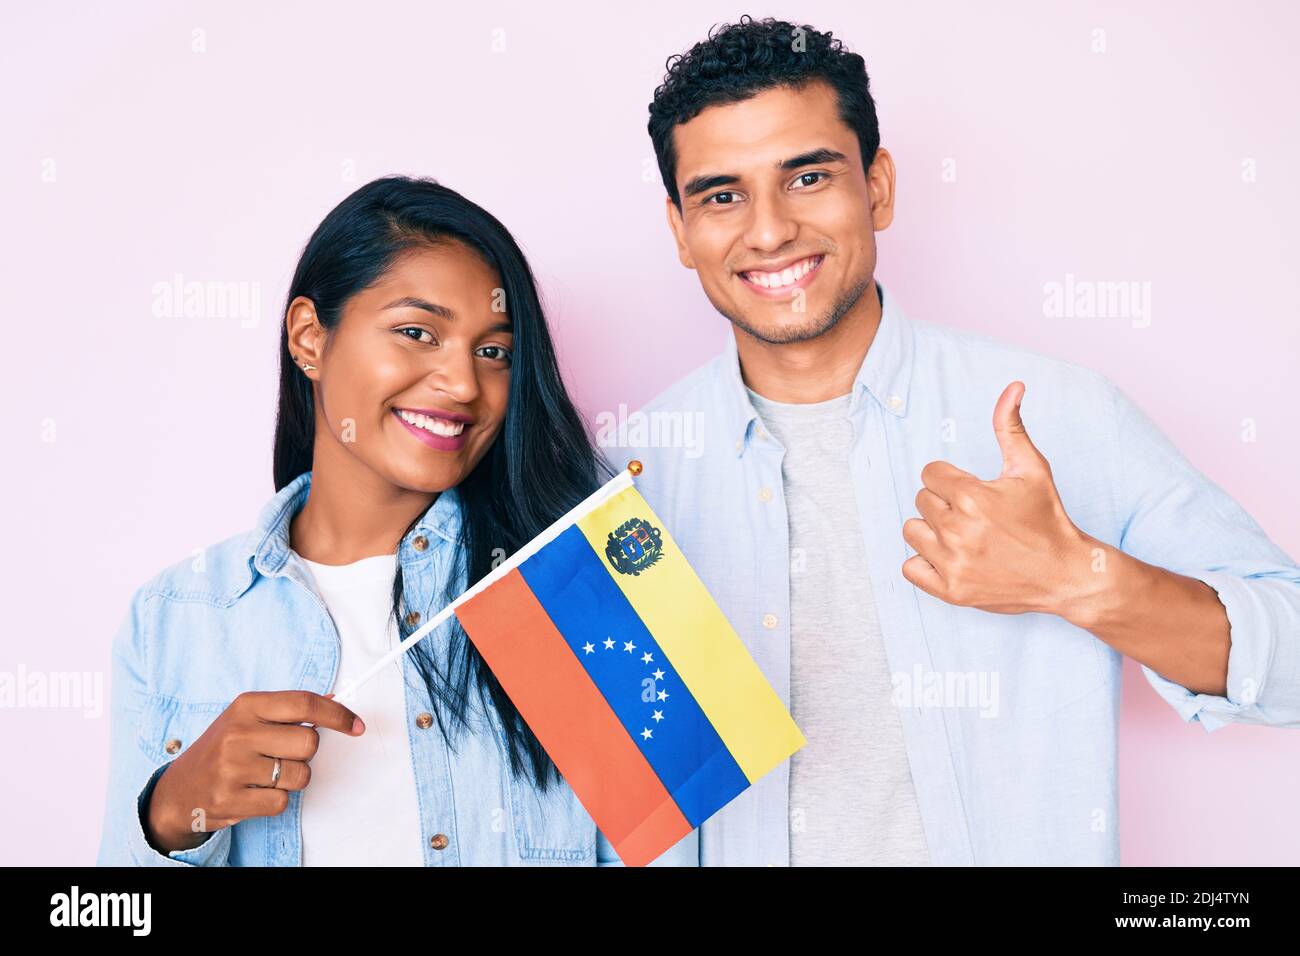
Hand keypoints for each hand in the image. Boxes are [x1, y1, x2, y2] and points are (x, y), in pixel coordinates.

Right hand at [144, 690, 364, 853]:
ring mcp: (232, 768)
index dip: (337, 714)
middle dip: (305, 753)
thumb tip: (333, 701)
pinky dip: (276, 800)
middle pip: (309, 743)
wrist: (178, 791)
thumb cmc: (221, 750)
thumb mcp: (247, 718)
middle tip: (283, 755)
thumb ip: (288, 710)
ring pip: (300, 775)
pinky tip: (255, 793)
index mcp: (246, 706)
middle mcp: (238, 734)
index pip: (304, 704)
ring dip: (292, 779)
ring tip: (265, 775)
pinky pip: (282, 801)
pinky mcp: (231, 800)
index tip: (355, 725)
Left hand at [900, 381, 1095, 615]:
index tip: (973, 491)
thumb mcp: (1032, 468)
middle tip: (975, 516)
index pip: (930, 474)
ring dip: (931, 531)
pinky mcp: (950, 591)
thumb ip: (1011, 427)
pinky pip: (910, 568)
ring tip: (962, 536)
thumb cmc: (1047, 518)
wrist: (1066, 574)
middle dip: (944, 503)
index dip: (951, 479)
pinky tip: (952, 558)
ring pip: (912, 531)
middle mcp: (958, 530)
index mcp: (972, 496)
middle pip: (921, 500)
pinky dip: (925, 563)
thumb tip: (1013, 386)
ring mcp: (953, 563)